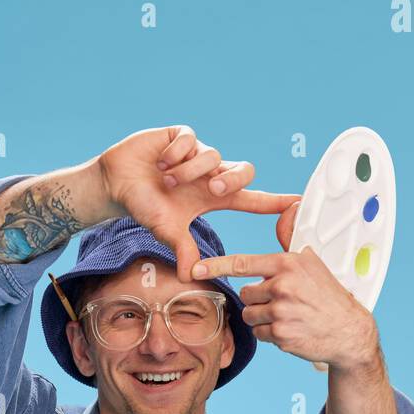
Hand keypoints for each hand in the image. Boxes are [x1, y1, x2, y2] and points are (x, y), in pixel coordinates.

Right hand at [96, 125, 300, 281]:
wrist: (116, 183)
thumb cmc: (144, 206)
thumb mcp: (166, 230)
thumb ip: (182, 249)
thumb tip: (189, 277)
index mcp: (213, 198)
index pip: (251, 200)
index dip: (273, 202)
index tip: (296, 204)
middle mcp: (210, 174)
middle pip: (244, 171)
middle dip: (232, 180)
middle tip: (212, 189)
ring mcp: (198, 153)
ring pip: (213, 156)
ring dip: (190, 171)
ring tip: (167, 179)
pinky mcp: (182, 135)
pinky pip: (191, 140)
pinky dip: (175, 154)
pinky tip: (160, 162)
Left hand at [192, 206, 379, 372]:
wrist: (348, 330)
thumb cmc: (330, 296)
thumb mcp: (312, 263)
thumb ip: (290, 242)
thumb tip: (288, 209)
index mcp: (288, 264)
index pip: (243, 263)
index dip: (217, 266)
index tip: (196, 268)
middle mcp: (283, 286)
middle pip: (246, 293)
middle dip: (257, 299)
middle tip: (280, 302)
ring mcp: (281, 312)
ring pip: (250, 315)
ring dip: (262, 318)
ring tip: (286, 316)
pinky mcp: (281, 334)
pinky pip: (260, 334)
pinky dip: (270, 334)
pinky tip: (290, 329)